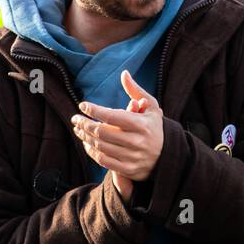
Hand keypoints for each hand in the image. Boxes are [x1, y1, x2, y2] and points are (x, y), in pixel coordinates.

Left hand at [71, 70, 163, 193]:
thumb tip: (123, 73)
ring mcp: (132, 157)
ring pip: (100, 147)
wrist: (168, 156)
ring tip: (78, 129)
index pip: (111, 116)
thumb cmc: (155, 127)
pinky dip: (92, 152)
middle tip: (75, 119)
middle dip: (85, 124)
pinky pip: (103, 161)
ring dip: (85, 137)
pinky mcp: (128, 169)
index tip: (83, 105)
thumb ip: (135, 90)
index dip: (94, 110)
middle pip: (102, 132)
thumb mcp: (151, 107)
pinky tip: (86, 143)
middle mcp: (137, 142)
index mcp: (142, 125)